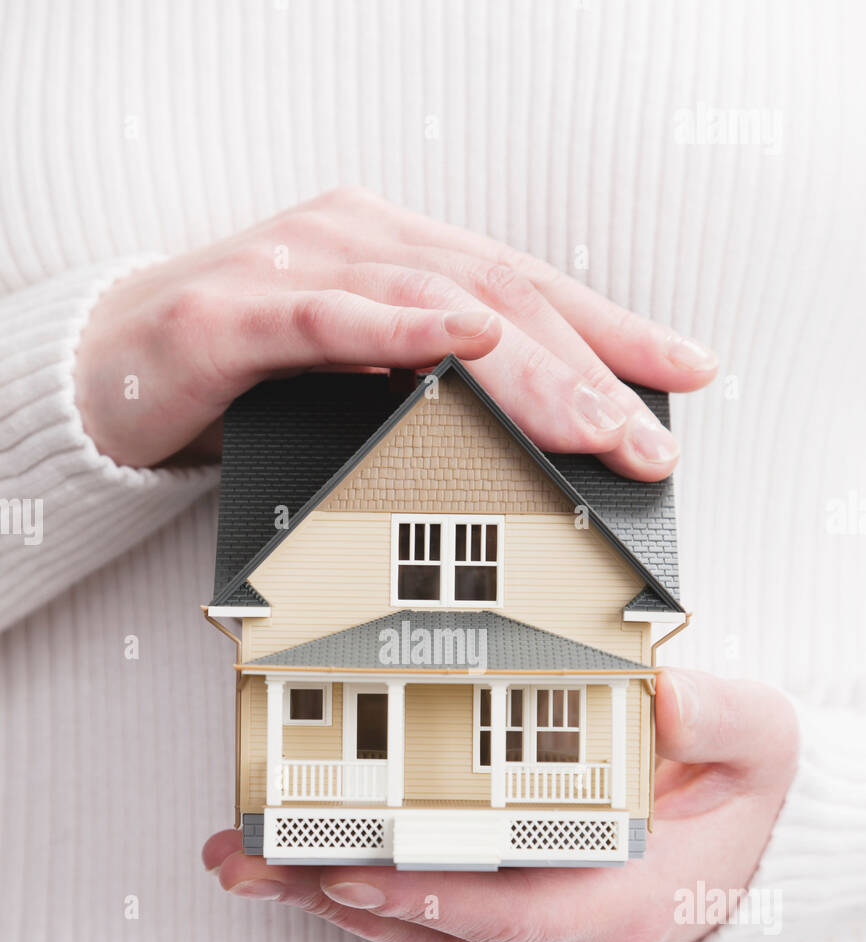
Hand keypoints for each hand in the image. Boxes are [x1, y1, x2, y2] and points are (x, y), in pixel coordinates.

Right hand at [75, 186, 715, 470]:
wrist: (109, 372)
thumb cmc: (242, 379)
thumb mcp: (360, 386)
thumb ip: (437, 398)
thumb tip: (536, 450)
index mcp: (400, 256)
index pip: (529, 290)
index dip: (614, 332)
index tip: (687, 376)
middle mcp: (360, 242)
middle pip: (501, 297)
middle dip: (587, 372)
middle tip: (647, 438)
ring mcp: (297, 268)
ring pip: (434, 304)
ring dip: (522, 367)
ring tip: (590, 419)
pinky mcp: (234, 313)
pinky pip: (327, 318)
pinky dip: (398, 327)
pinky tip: (456, 338)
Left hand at [203, 671, 798, 941]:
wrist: (751, 841)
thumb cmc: (742, 794)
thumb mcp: (759, 739)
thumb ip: (720, 718)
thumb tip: (664, 697)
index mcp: (626, 899)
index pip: (511, 914)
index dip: (423, 898)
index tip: (346, 873)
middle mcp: (574, 939)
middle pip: (437, 931)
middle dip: (333, 898)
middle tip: (246, 862)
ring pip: (419, 934)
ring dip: (328, 899)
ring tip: (245, 858)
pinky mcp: (518, 932)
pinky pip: (429, 923)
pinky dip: (363, 892)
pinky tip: (302, 863)